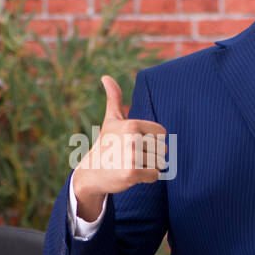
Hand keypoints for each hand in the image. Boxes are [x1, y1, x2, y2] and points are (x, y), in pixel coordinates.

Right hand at [73, 75, 167, 220]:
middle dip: (151, 155)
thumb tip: (106, 77)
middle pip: (162, 149)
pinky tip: (132, 175)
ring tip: (131, 165)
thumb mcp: (111, 120)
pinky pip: (154, 175)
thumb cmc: (106, 144)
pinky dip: (147, 178)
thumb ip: (114, 99)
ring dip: (149, 167)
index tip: (135, 143)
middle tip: (131, 157)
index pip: (162, 133)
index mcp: (132, 124)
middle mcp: (132, 138)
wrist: (91, 172)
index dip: (152, 140)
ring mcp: (131, 156)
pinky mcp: (131, 173)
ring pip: (159, 163)